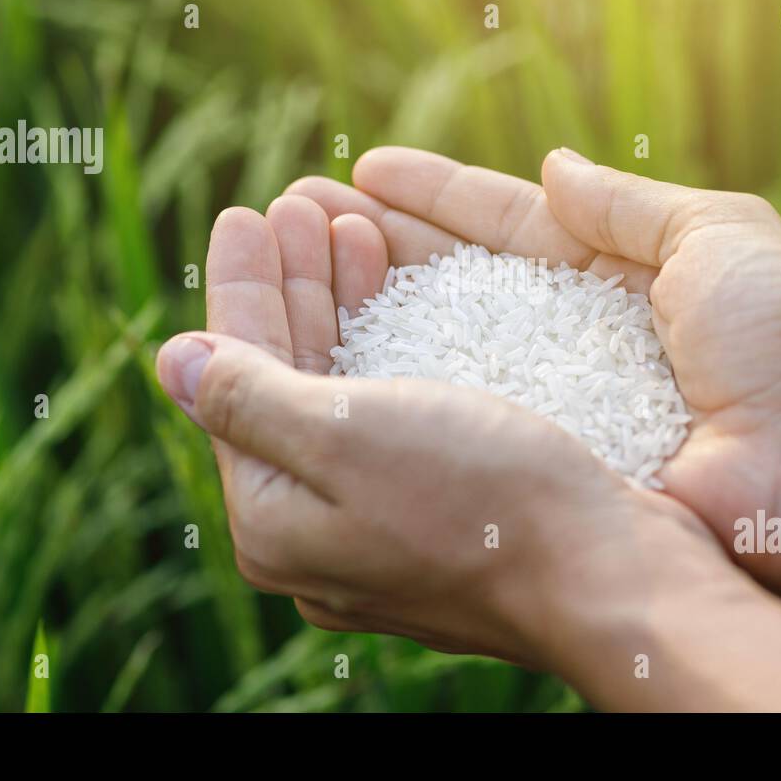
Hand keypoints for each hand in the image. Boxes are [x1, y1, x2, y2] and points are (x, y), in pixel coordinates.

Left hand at [155, 200, 733, 669]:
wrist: (611, 576)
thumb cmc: (483, 501)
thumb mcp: (345, 436)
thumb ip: (248, 397)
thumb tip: (169, 361)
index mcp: (274, 518)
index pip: (234, 381)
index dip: (242, 291)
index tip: (246, 213)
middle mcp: (318, 530)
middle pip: (287, 385)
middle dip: (295, 287)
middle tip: (301, 204)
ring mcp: (381, 524)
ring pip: (343, 394)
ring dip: (343, 306)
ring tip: (352, 228)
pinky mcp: (440, 512)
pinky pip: (393, 414)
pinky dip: (391, 347)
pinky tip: (404, 296)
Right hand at [288, 147, 780, 591]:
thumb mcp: (719, 236)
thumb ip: (629, 204)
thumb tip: (552, 166)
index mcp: (614, 272)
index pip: (507, 223)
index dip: (436, 197)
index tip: (366, 169)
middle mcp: (569, 337)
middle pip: (457, 281)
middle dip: (380, 245)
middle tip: (300, 212)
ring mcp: (553, 402)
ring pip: (443, 347)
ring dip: (370, 308)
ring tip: (294, 267)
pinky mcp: (546, 458)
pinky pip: (462, 416)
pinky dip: (401, 387)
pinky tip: (336, 359)